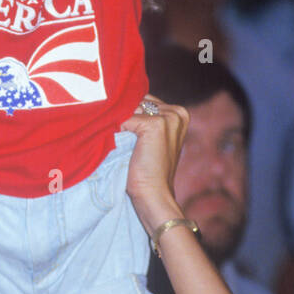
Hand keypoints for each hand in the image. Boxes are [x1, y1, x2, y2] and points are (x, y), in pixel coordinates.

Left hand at [120, 98, 188, 233]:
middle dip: (122, 112)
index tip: (118, 124)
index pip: (143, 98)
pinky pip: (124, 118)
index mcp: (179, 113)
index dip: (127, 110)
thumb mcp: (151, 140)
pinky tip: (115, 142)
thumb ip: (142, 118)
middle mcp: (177, 111)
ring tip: (115, 138)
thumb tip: (115, 102)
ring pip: (130, 107)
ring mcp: (168, 117)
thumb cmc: (148, 170)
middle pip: (137, 99)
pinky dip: (115, 130)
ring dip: (117, 119)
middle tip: (116, 133)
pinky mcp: (156, 124)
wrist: (154, 195)